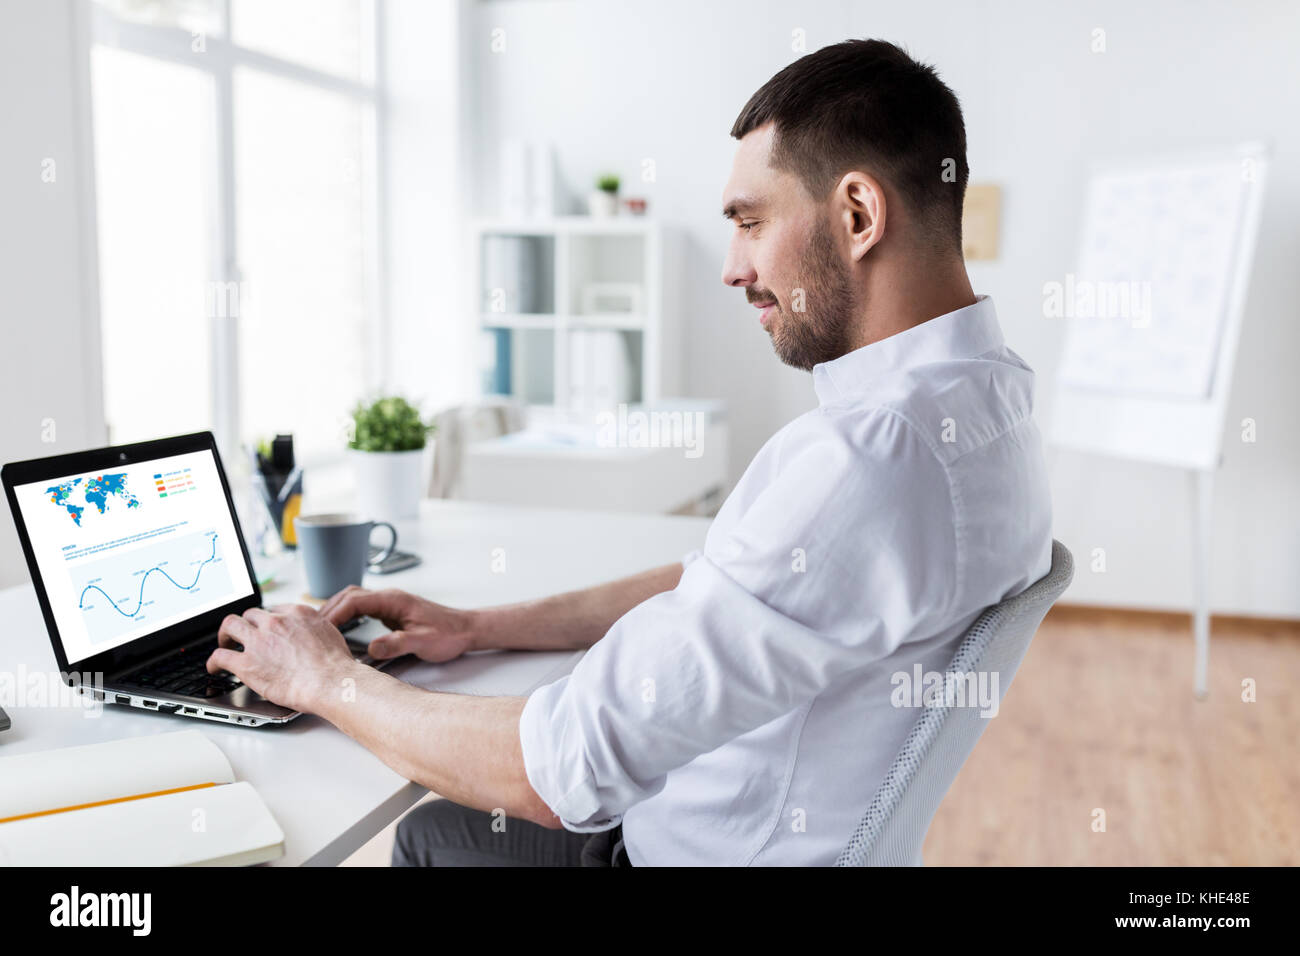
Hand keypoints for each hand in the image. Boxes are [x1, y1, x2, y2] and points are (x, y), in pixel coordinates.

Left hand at [209, 604, 357, 713]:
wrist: (330, 681)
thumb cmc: (334, 665)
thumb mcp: (329, 633)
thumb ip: (313, 630)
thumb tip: (311, 636)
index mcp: (296, 614)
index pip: (272, 610)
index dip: (266, 620)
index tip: (264, 628)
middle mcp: (274, 622)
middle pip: (250, 615)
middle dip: (245, 624)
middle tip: (242, 634)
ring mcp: (258, 641)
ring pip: (230, 626)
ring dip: (225, 635)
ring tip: (224, 643)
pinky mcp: (246, 663)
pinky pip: (220, 656)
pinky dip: (214, 661)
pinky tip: (214, 667)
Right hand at [316, 586, 477, 663]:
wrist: (466, 630)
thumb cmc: (449, 634)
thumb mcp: (423, 642)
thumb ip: (397, 644)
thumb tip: (371, 649)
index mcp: (393, 600)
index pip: (354, 600)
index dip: (334, 614)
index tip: (319, 629)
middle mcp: (389, 597)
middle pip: (348, 596)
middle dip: (328, 611)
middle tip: (311, 630)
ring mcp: (389, 603)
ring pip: (353, 600)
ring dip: (336, 611)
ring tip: (319, 630)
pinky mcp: (391, 612)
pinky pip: (361, 608)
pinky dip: (346, 616)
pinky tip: (339, 629)